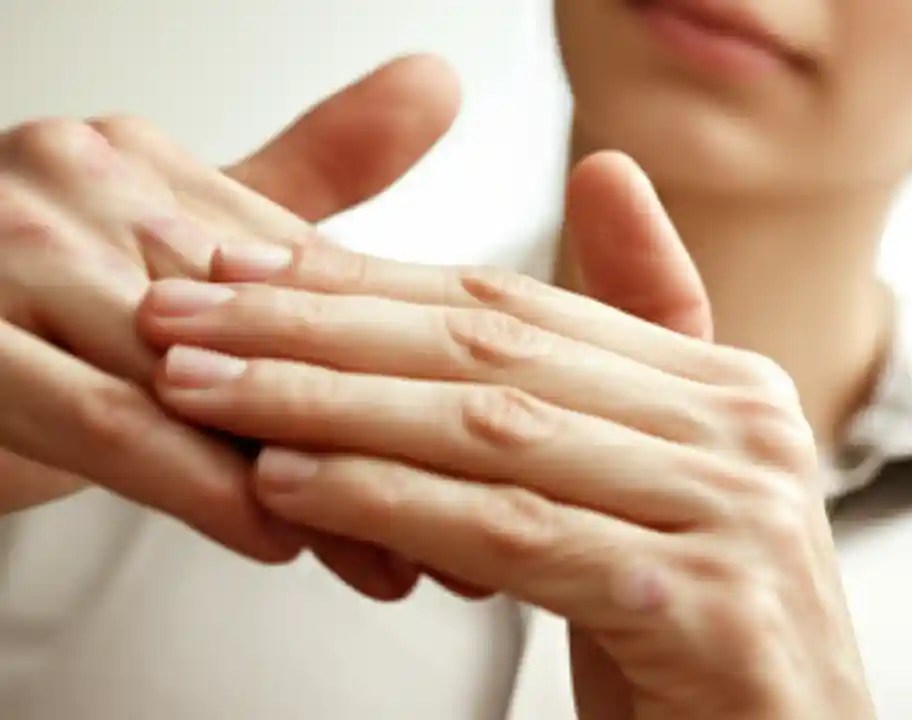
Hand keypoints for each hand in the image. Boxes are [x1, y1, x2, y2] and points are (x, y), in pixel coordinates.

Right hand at [0, 55, 458, 598]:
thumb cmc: (43, 310)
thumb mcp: (175, 246)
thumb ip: (300, 189)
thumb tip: (439, 85)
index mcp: (140, 163)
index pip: (302, 274)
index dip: (397, 367)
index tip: (473, 444)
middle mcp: (78, 185)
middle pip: (265, 330)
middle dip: (367, 436)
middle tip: (452, 522)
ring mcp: (10, 255)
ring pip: (199, 379)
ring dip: (304, 477)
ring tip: (384, 553)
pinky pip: (106, 419)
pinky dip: (198, 483)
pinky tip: (274, 534)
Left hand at [139, 153, 873, 718]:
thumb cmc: (699, 632)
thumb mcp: (658, 477)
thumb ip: (626, 344)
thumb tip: (602, 173)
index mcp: (724, 386)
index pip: (520, 306)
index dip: (373, 280)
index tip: (249, 268)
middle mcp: (737, 428)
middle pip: (495, 352)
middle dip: (323, 328)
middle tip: (191, 315)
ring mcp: (728, 508)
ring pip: (491, 433)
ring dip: (330, 405)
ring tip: (211, 390)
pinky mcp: (697, 600)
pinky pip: (511, 534)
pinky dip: (390, 502)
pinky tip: (294, 483)